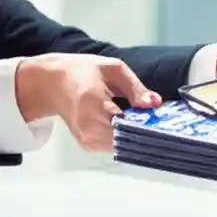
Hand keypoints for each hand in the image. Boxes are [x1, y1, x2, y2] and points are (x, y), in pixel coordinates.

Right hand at [14, 54, 160, 151]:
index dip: (146, 126)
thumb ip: (136, 88)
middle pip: (125, 140)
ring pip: (121, 147)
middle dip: (144, 133)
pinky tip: (130, 126)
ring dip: (136, 137)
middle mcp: (87, 126)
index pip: (124, 124)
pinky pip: (114, 147)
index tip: (162, 122)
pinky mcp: (87, 145)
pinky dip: (125, 139)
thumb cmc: (83, 72)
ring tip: (145, 122)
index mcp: (92, 102)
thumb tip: (154, 103)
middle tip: (158, 122)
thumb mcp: (113, 69)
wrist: (53, 84)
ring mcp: (85, 139)